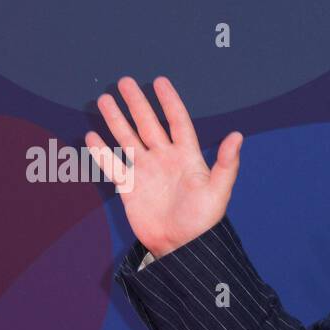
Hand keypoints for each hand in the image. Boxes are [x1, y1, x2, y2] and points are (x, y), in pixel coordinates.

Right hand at [85, 75, 241, 258]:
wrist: (181, 248)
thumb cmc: (203, 221)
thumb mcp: (218, 191)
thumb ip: (226, 163)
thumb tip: (237, 135)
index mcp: (186, 157)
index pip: (177, 121)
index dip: (169, 101)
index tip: (160, 81)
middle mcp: (164, 160)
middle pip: (147, 124)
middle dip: (137, 103)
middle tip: (124, 81)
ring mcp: (145, 172)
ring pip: (127, 139)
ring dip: (116, 120)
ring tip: (104, 99)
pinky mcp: (129, 188)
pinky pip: (112, 165)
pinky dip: (101, 151)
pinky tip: (92, 136)